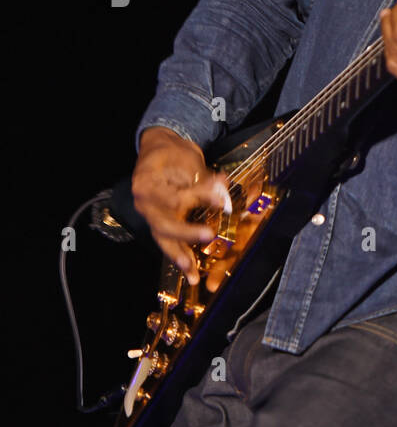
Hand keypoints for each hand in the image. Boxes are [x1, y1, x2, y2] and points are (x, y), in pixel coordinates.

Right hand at [132, 127, 230, 285]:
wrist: (160, 151)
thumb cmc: (173, 154)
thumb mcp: (190, 161)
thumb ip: (205, 181)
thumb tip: (223, 193)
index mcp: (147, 183)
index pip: (174, 197)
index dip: (199, 198)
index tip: (221, 199)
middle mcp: (144, 203)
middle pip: (164, 223)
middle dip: (186, 233)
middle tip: (208, 235)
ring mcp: (150, 216)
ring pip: (164, 239)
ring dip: (180, 256)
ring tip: (193, 275)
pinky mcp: (159, 224)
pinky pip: (169, 241)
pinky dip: (181, 255)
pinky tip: (191, 272)